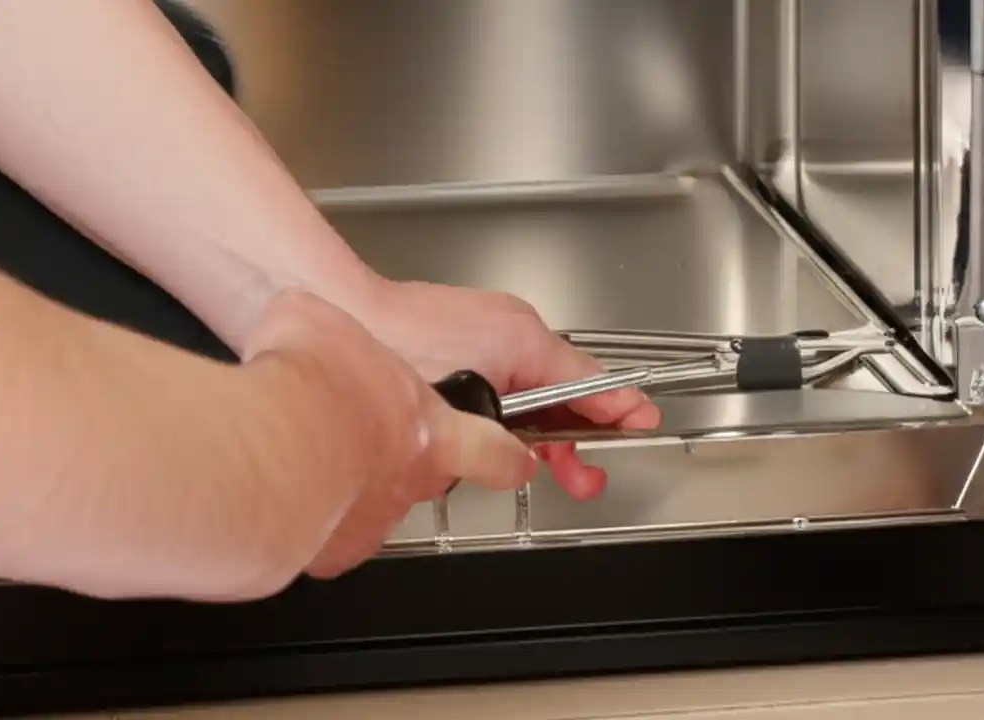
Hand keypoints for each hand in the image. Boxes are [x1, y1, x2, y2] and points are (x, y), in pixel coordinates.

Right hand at [243, 289, 538, 579]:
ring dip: (351, 479)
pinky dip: (313, 512)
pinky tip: (289, 487)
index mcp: (435, 428)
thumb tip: (309, 319)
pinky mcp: (333, 551)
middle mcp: (414, 479)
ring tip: (313, 453)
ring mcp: (376, 519)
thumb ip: (337, 333)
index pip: (497, 452)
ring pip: (372, 499)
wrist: (271, 452)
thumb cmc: (311, 388)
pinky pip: (330, 531)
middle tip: (360, 428)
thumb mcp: (326, 324)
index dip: (510, 457)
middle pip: (422, 471)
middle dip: (398, 453)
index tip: (520, 461)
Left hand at [357, 279, 661, 499]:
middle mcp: (513, 328)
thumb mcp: (465, 407)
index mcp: (526, 341)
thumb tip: (528, 461)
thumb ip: (509, 439)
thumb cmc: (392, 343)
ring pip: (533, 384)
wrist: (341, 308)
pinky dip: (511, 404)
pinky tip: (494, 433)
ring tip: (538, 464)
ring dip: (539, 425)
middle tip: (582, 477)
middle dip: (575, 437)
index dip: (620, 410)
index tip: (642, 423)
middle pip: (564, 390)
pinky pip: (507, 371)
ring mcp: (489, 327)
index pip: (591, 382)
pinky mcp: (463, 332)